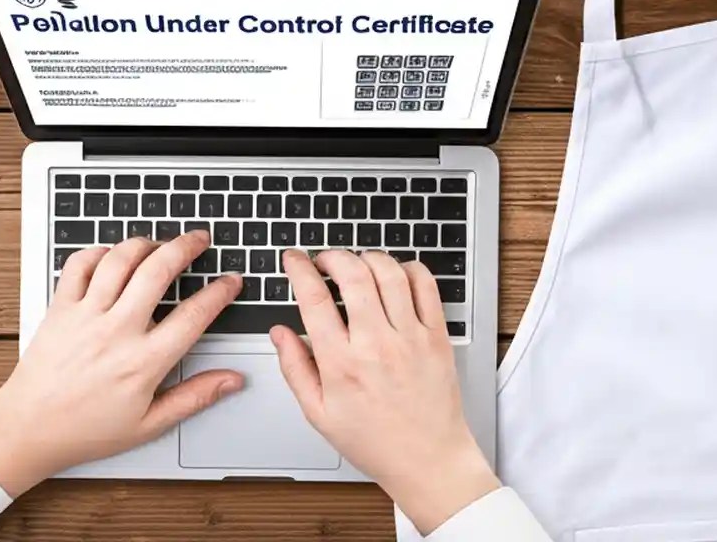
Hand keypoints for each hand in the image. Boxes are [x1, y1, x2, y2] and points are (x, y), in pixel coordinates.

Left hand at [0, 231, 243, 496]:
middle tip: (199, 239)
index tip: (231, 281)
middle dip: (186, 247)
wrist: (28, 429)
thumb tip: (232, 380)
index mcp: (143, 362)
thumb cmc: (86, 429)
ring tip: (159, 243)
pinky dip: (98, 251)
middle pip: (158, 271)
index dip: (220, 292)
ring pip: (119, 259)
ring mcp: (85, 316)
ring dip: (145, 243)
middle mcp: (116, 332)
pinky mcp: (60, 309)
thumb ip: (195, 397)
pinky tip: (112, 255)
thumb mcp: (150, 424)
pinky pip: (79, 265)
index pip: (194, 315)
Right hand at [271, 249, 499, 533]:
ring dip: (368, 258)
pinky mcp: (437, 337)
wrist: (428, 460)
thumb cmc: (375, 441)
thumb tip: (279, 333)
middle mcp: (376, 345)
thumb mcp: (319, 413)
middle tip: (324, 260)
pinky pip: (426, 286)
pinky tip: (395, 275)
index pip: (313, 299)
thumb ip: (295, 368)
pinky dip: (408, 269)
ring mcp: (411, 338)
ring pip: (390, 272)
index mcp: (342, 364)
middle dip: (332, 256)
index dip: (298, 269)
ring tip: (357, 265)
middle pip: (352, 274)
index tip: (293, 260)